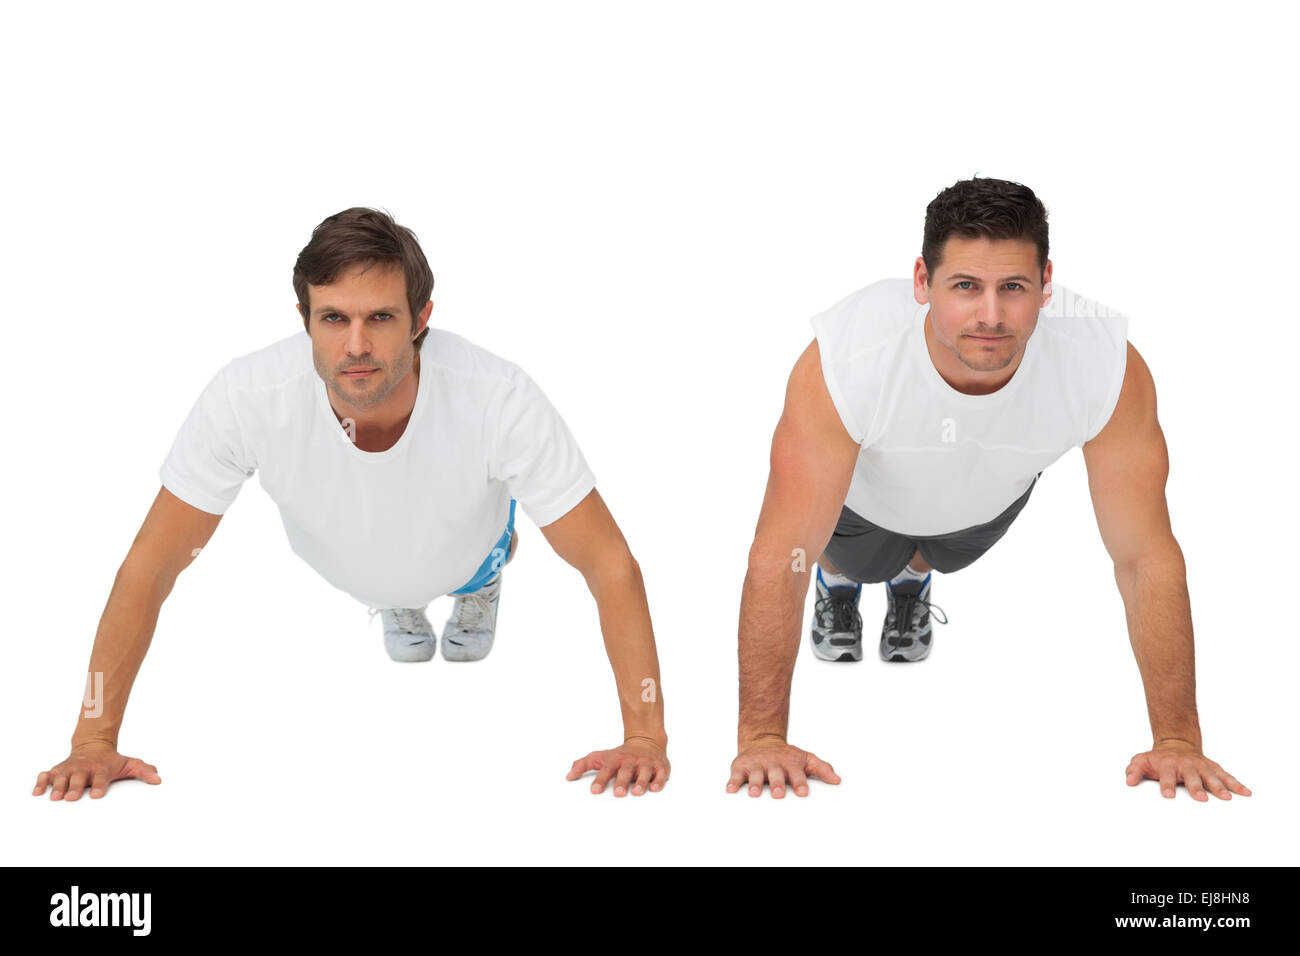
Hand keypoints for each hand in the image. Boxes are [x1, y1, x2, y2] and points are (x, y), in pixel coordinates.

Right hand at [33, 743, 160, 800]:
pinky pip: (45, 775)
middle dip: (74, 787)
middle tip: (71, 797)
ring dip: (57, 786)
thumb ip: (144, 771)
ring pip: (61, 777)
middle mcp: (84, 769)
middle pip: (78, 778)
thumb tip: (159, 780)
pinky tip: (36, 792)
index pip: (101, 777)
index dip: (99, 786)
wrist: (93, 746)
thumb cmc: (112, 761)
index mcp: (101, 768)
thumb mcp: (130, 763)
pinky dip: (40, 782)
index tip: (96, 795)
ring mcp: (69, 769)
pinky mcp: (57, 770)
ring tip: (55, 797)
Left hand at [567, 737, 669, 795]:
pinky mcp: (660, 766)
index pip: (606, 769)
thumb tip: (568, 777)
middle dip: (622, 781)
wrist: (646, 741)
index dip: (600, 780)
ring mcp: (646, 763)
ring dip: (641, 782)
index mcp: (616, 759)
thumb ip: (583, 765)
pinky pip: (660, 774)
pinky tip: (655, 788)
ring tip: (637, 793)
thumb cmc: (620, 755)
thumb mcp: (600, 757)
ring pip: (644, 772)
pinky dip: (659, 780)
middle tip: (618, 793)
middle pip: (626, 771)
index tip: (594, 791)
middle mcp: (631, 761)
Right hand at [727, 736, 840, 797]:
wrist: (762, 741)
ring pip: (756, 775)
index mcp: (789, 763)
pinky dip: (733, 782)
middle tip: (779, 794)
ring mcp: (756, 765)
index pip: (796, 773)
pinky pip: (736, 775)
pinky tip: (731, 790)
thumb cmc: (786, 757)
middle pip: (775, 775)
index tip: (803, 792)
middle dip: (777, 784)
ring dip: (755, 784)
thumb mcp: (805, 759)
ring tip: (755, 794)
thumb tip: (838, 780)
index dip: (799, 783)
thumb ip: (821, 768)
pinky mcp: (741, 766)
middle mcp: (773, 763)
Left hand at [1125, 740, 1250, 800]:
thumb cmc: (1157, 758)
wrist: (1175, 744)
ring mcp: (1201, 765)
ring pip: (1211, 776)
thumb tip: (1128, 781)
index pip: (1167, 774)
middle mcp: (1186, 764)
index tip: (1168, 795)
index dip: (1167, 784)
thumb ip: (1134, 770)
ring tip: (1226, 797)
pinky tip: (1246, 792)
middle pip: (1191, 776)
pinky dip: (1236, 783)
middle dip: (1196, 786)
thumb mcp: (1141, 760)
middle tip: (1200, 798)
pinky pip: (1226, 775)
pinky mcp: (1212, 767)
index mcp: (1168, 763)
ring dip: (1219, 786)